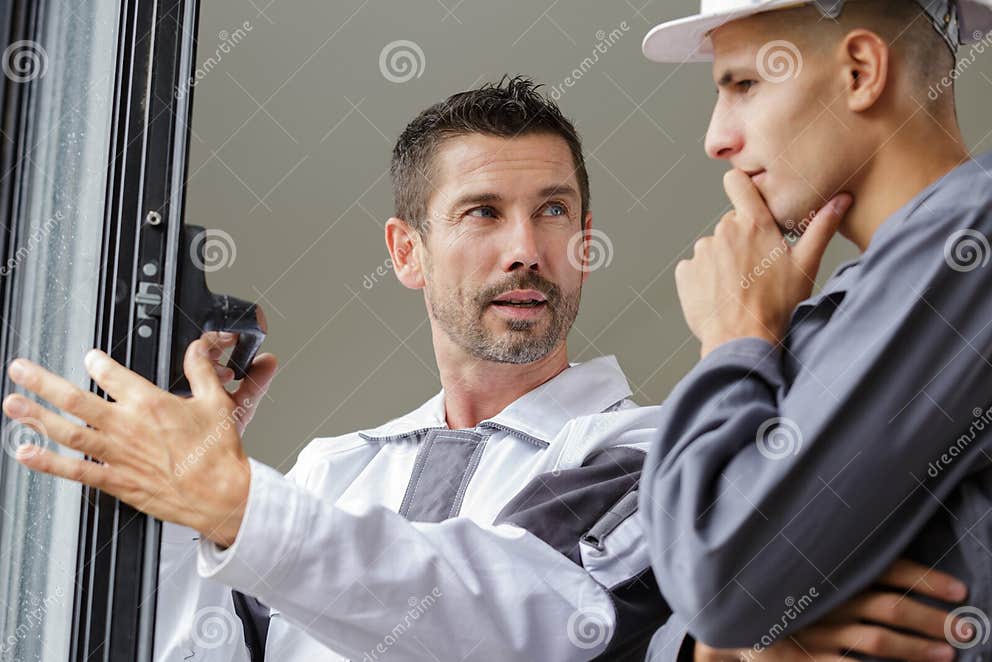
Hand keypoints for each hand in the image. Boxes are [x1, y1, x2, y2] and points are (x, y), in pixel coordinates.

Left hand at [2, 338, 276, 546]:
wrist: (220, 494)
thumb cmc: (218, 454)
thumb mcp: (216, 402)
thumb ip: (200, 371)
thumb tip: (198, 349)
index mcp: (149, 402)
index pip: (112, 373)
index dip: (96, 361)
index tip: (89, 358)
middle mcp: (126, 426)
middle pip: (74, 399)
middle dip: (42, 382)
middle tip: (19, 369)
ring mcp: (117, 454)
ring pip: (66, 431)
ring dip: (36, 416)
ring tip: (13, 404)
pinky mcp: (116, 481)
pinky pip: (74, 470)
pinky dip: (47, 462)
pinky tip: (26, 453)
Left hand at [675, 170, 851, 357]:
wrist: (742, 340)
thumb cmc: (777, 305)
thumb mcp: (805, 265)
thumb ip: (821, 228)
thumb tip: (842, 200)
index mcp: (754, 224)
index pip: (736, 182)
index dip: (741, 188)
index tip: (747, 200)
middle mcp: (723, 231)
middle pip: (730, 225)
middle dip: (741, 240)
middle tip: (755, 269)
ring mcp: (702, 252)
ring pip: (713, 248)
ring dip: (723, 261)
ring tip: (738, 287)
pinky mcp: (685, 272)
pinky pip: (695, 268)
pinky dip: (704, 278)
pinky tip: (720, 295)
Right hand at [694, 558, 970, 661]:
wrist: (727, 616)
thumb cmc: (772, 583)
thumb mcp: (800, 561)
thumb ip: (835, 556)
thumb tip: (882, 540)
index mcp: (831, 570)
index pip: (887, 569)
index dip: (925, 580)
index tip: (959, 591)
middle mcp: (829, 599)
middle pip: (891, 608)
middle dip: (933, 619)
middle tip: (964, 628)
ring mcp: (820, 631)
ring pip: (879, 642)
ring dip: (917, 649)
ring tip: (947, 654)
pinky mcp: (809, 659)